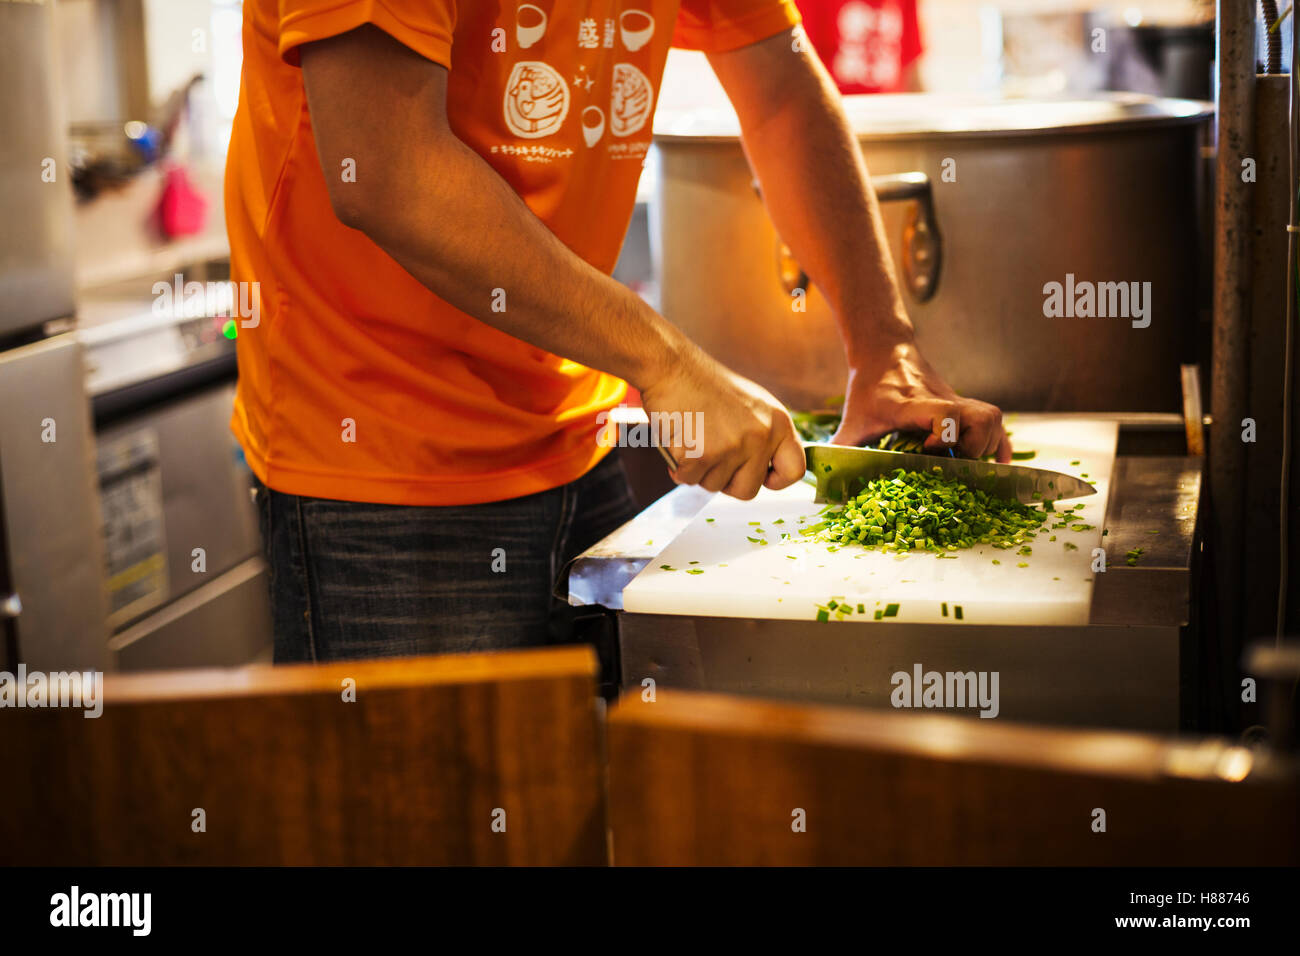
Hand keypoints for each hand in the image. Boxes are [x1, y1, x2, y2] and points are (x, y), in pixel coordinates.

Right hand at [639, 346, 805, 499]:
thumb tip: (770, 471)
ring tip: (693, 438)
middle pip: (748, 489)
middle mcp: (761, 436)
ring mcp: (733, 446)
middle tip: (712, 456)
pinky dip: (679, 468)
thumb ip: (766, 436)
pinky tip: (678, 442)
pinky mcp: (703, 454)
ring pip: (715, 486)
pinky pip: (690, 480)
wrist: (672, 366)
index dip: (776, 480)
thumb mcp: (753, 404)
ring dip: (700, 471)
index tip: (761, 478)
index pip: (795, 469)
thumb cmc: (706, 385)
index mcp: (778, 422)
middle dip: (726, 481)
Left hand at [831, 340, 1011, 461]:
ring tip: (966, 464)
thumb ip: (840, 449)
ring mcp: (956, 402)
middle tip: (952, 465)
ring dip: (986, 446)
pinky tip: (995, 463)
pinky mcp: (964, 405)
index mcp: (913, 405)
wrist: (884, 350)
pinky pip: (994, 422)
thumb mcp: (852, 418)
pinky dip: (999, 443)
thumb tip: (821, 480)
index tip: (930, 451)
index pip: (945, 413)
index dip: (946, 435)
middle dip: (974, 448)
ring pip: (992, 418)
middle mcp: (940, 401)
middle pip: (981, 417)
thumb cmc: (868, 387)